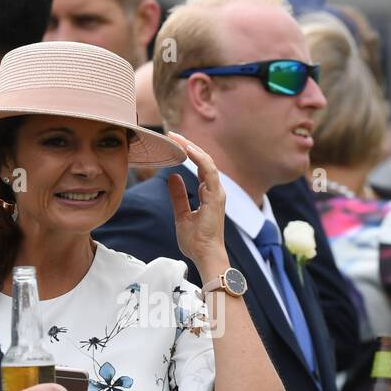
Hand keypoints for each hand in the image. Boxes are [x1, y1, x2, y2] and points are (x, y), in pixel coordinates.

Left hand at [165, 132, 228, 275]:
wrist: (205, 255)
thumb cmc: (196, 241)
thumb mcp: (181, 214)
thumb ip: (178, 196)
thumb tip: (172, 177)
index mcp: (209, 194)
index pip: (201, 167)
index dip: (189, 153)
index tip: (174, 143)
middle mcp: (215, 191)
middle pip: (204, 160)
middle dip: (189, 145)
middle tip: (172, 134)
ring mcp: (217, 193)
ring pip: (208, 162)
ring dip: (192, 148)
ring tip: (177, 138)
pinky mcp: (215, 197)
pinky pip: (209, 172)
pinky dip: (199, 159)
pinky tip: (187, 150)